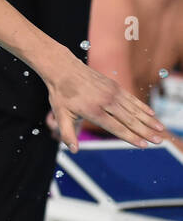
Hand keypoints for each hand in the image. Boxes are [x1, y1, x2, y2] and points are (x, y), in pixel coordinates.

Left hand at [45, 57, 163, 150]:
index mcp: (93, 111)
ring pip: (134, 109)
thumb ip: (67, 134)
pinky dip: (142, 107)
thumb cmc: (61, 95)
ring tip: (160, 130)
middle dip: (145, 132)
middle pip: (129, 120)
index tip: (143, 145)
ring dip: (148, 120)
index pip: (116, 127)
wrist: (64, 69)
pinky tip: (152, 114)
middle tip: (159, 141)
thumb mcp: (60, 115)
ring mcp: (112, 92)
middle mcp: (105, 101)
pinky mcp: (114, 86)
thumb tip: (74, 151)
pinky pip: (131, 98)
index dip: (130, 137)